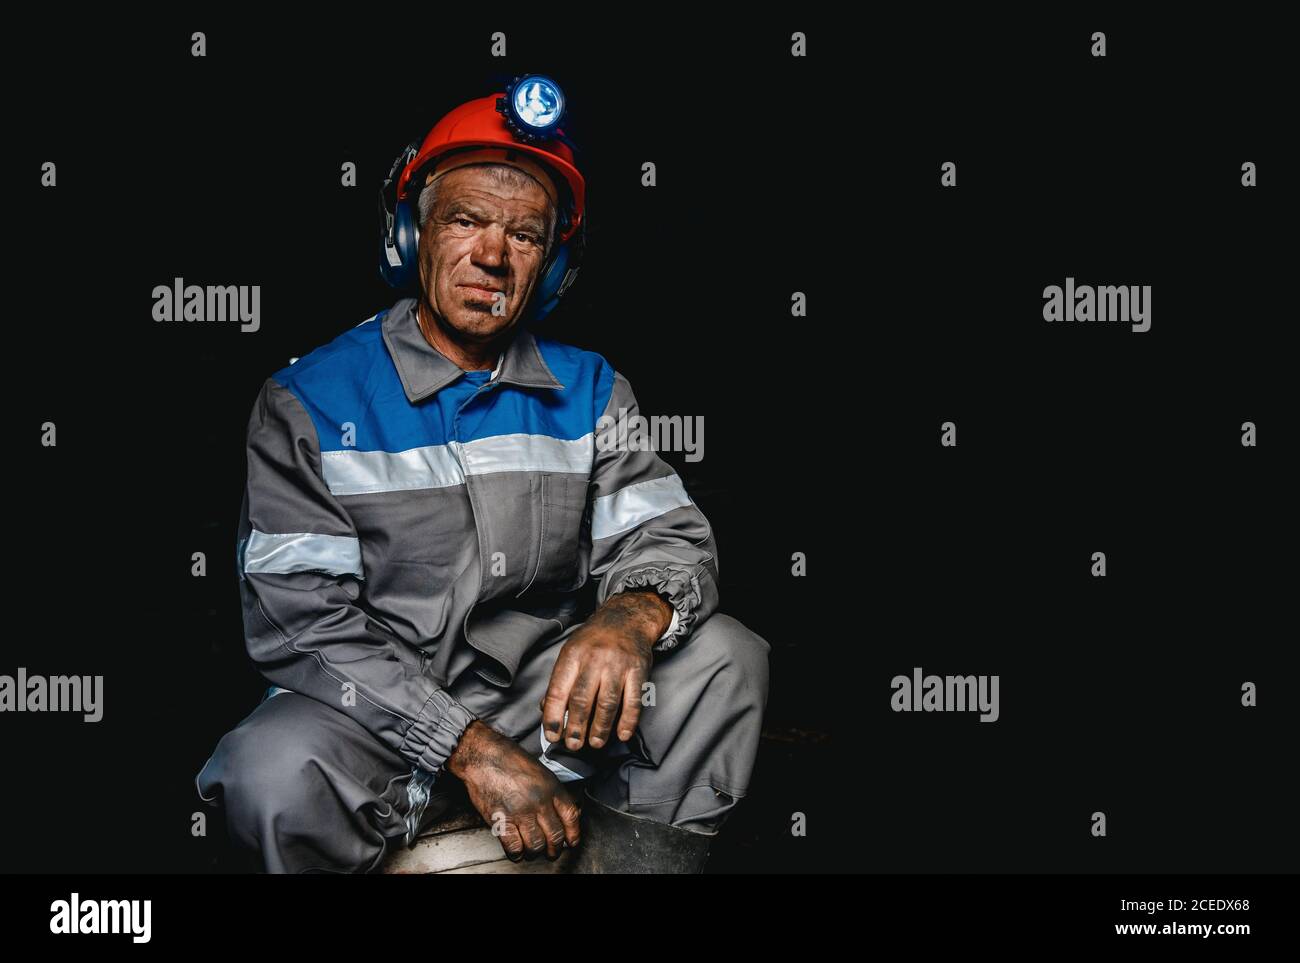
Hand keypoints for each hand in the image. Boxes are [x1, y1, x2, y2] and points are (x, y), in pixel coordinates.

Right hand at [445, 719, 581, 860]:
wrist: (483, 755)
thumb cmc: (509, 759)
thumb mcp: (540, 771)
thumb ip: (551, 792)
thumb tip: (560, 812)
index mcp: (551, 787)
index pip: (571, 817)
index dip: (573, 834)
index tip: (571, 842)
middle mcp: (539, 801)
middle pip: (555, 836)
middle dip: (554, 849)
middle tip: (551, 852)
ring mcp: (520, 812)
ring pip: (536, 845)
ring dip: (535, 853)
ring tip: (532, 851)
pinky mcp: (501, 820)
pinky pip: (514, 847)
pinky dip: (517, 854)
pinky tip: (517, 851)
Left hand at [539, 589, 672, 751]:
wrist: (627, 618)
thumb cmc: (594, 640)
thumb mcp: (571, 653)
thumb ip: (560, 681)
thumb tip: (545, 710)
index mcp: (572, 655)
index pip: (558, 690)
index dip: (553, 716)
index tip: (552, 736)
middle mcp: (594, 659)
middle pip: (581, 699)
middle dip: (576, 726)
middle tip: (573, 745)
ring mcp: (618, 664)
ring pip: (607, 702)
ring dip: (600, 727)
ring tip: (595, 743)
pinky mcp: (638, 670)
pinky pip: (633, 700)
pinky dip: (628, 720)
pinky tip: (622, 734)